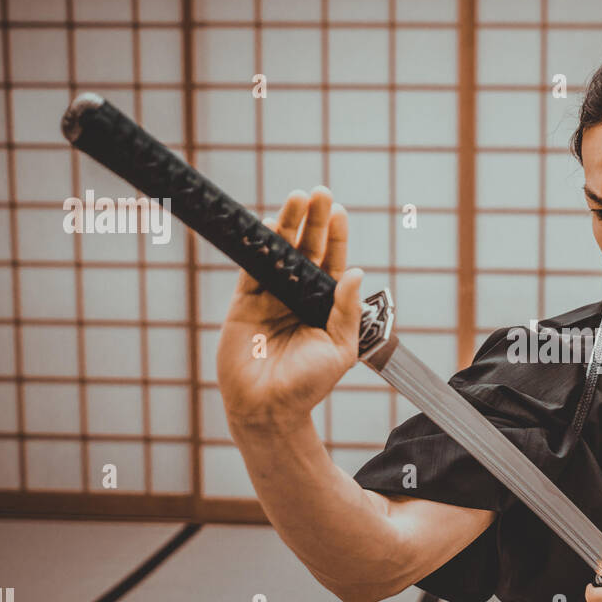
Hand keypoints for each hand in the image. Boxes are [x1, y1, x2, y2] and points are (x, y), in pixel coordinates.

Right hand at [216, 186, 364, 429]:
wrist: (268, 409)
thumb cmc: (307, 386)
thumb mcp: (339, 349)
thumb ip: (347, 311)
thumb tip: (357, 272)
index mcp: (325, 306)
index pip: (333, 264)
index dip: (336, 238)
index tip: (340, 211)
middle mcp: (299, 296)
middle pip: (307, 250)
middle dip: (314, 221)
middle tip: (321, 192)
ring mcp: (271, 297)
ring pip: (280, 252)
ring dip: (289, 225)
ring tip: (298, 198)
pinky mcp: (244, 303)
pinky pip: (252, 268)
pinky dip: (261, 246)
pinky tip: (271, 225)